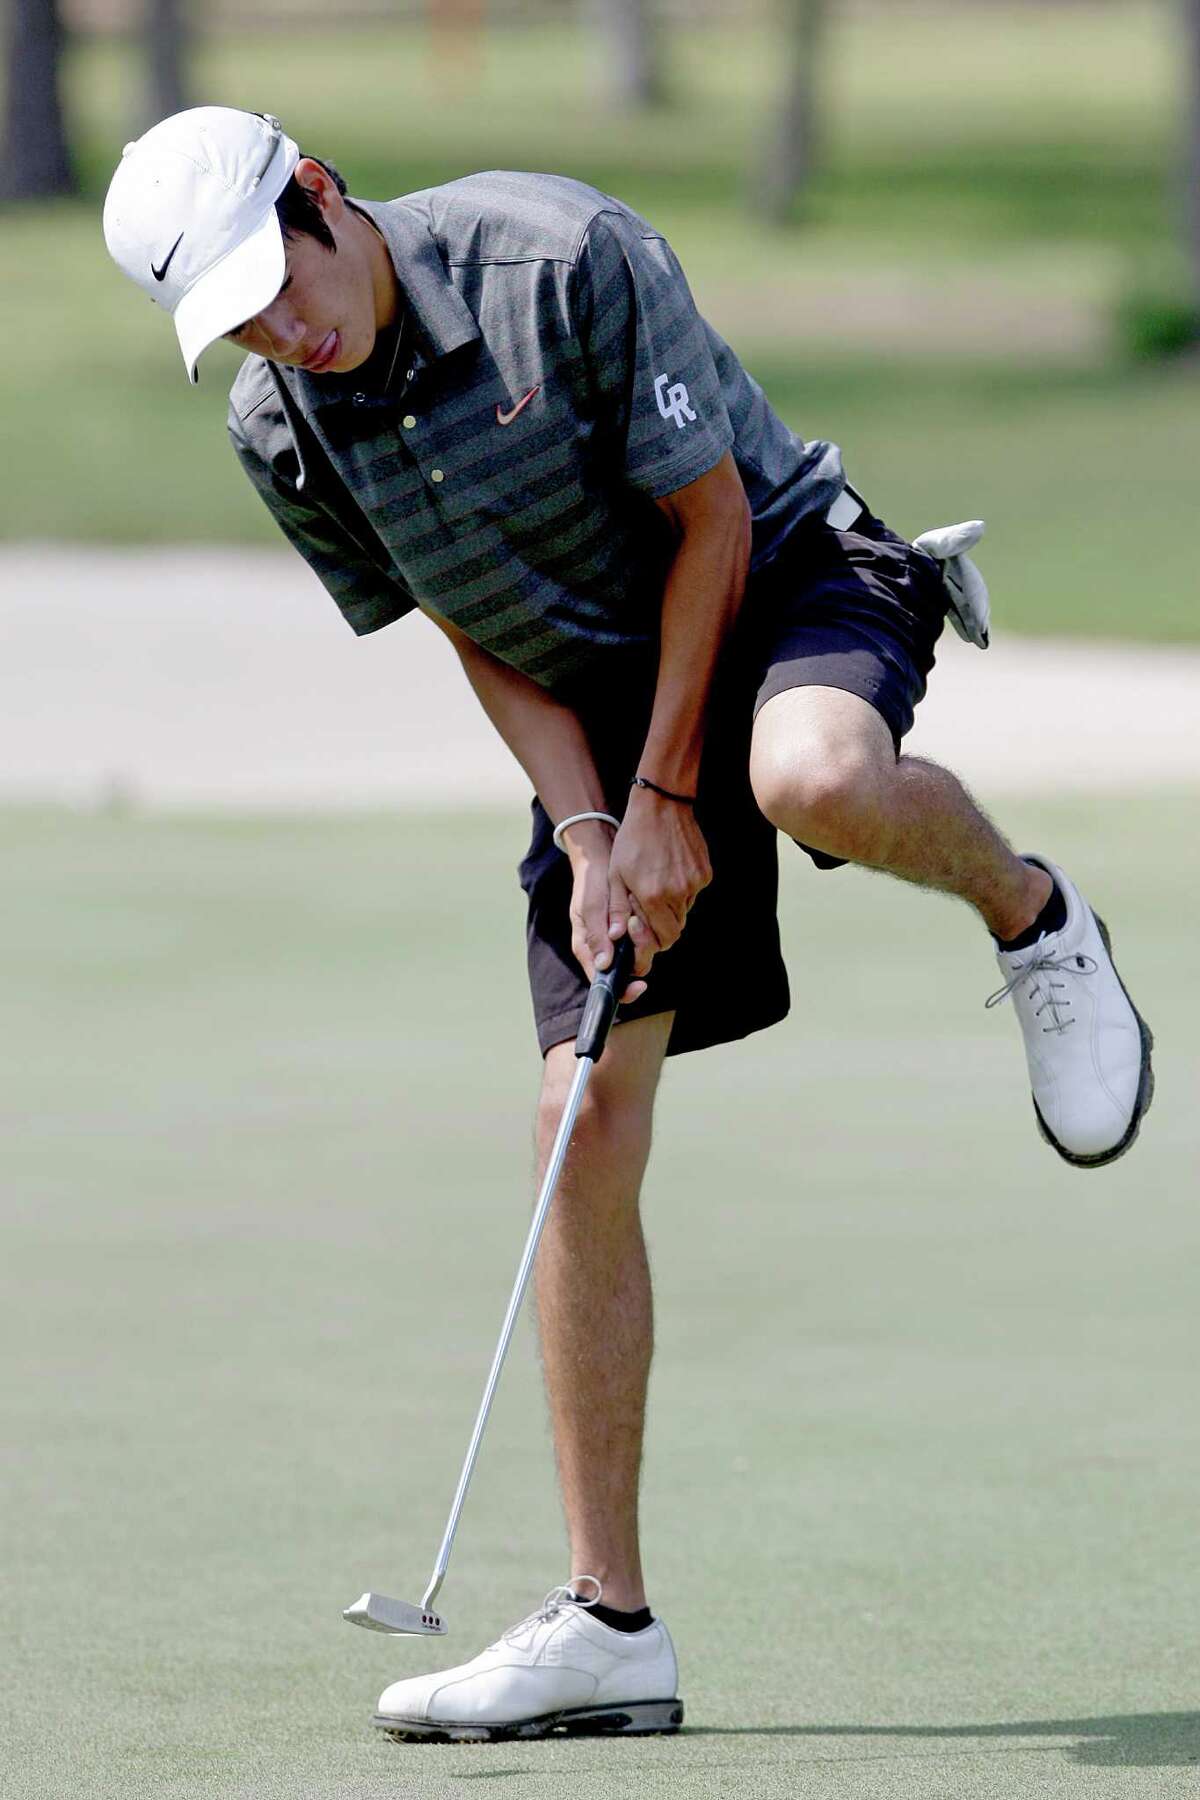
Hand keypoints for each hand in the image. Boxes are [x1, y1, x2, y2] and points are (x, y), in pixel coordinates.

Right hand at [562, 819, 646, 1004]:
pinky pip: (644, 938)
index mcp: (588, 949)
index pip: (604, 983)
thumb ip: (596, 935)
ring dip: (644, 940)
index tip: (640, 986)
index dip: (623, 990)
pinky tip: (646, 913)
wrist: (602, 857)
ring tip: (638, 915)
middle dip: (638, 955)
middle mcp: (603, 948)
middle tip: (638, 927)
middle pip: (626, 970)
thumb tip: (603, 965)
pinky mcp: (630, 928)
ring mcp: (617, 939)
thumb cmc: (592, 881)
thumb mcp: (591, 906)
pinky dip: (648, 929)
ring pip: (638, 955)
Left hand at [607, 785, 711, 979]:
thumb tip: (616, 937)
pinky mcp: (705, 872)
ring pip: (685, 910)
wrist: (661, 807)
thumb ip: (617, 908)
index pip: (663, 938)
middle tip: (647, 906)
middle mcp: (678, 893)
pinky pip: (694, 892)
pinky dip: (682, 889)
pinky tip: (669, 870)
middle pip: (676, 928)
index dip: (653, 938)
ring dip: (671, 905)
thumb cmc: (633, 839)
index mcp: (653, 897)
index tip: (641, 926)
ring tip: (656, 881)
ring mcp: (695, 883)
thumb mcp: (616, 874)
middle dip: (661, 924)